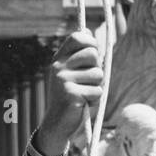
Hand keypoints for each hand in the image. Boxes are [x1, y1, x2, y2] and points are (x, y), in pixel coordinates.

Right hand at [36, 31, 103, 155]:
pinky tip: (84, 105)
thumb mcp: (72, 72)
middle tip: (87, 82)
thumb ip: (80, 55)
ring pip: (98, 74)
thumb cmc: (70, 97)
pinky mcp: (71, 95)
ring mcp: (63, 81)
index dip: (90, 42)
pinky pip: (97, 91)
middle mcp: (59, 67)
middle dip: (97, 69)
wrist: (56, 124)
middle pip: (92, 54)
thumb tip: (88, 31)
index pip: (77, 37)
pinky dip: (95, 100)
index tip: (93, 54)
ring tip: (84, 95)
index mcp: (59, 59)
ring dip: (96, 87)